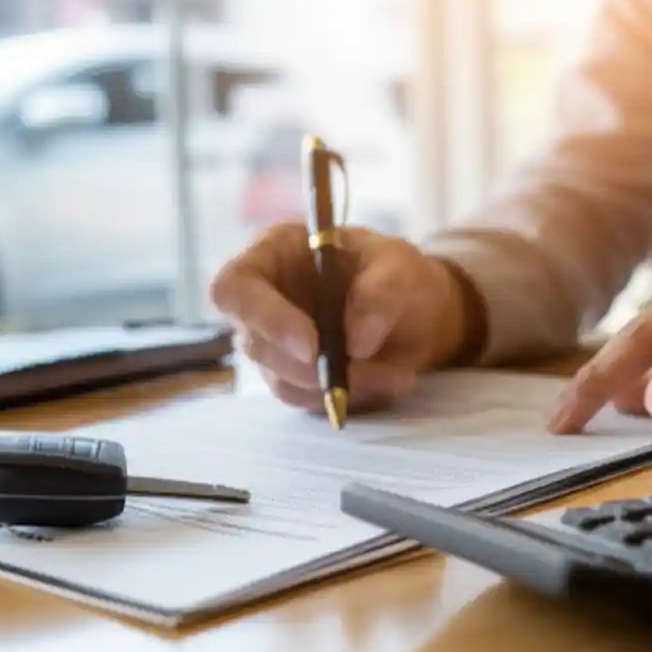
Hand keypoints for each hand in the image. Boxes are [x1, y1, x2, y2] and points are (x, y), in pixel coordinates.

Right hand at [210, 223, 471, 411]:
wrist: (417, 312)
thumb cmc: (396, 272)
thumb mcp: (400, 267)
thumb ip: (380, 293)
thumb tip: (355, 342)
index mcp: (273, 253)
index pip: (234, 287)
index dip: (263, 318)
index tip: (310, 346)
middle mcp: (262, 299)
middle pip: (253, 343)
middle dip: (308, 366)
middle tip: (362, 367)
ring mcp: (274, 342)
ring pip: (281, 379)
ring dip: (336, 385)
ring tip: (395, 373)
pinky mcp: (294, 376)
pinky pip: (306, 398)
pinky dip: (346, 397)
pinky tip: (388, 380)